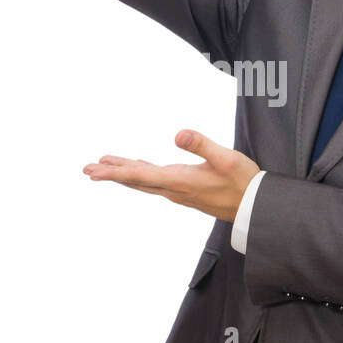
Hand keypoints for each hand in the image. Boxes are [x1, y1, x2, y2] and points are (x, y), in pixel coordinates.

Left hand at [83, 130, 260, 223]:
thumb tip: (178, 134)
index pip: (140, 176)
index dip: (115, 173)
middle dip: (110, 174)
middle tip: (87, 169)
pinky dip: (139, 174)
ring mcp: (179, 192)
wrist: (255, 207)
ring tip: (103, 166)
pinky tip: (137, 170)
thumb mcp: (226, 158)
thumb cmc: (243, 182)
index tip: (94, 171)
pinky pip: (154, 182)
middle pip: (135, 181)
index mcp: (179, 181)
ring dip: (123, 173)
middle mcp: (174, 189)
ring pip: (144, 182)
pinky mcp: (185, 191)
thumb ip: (202, 145)